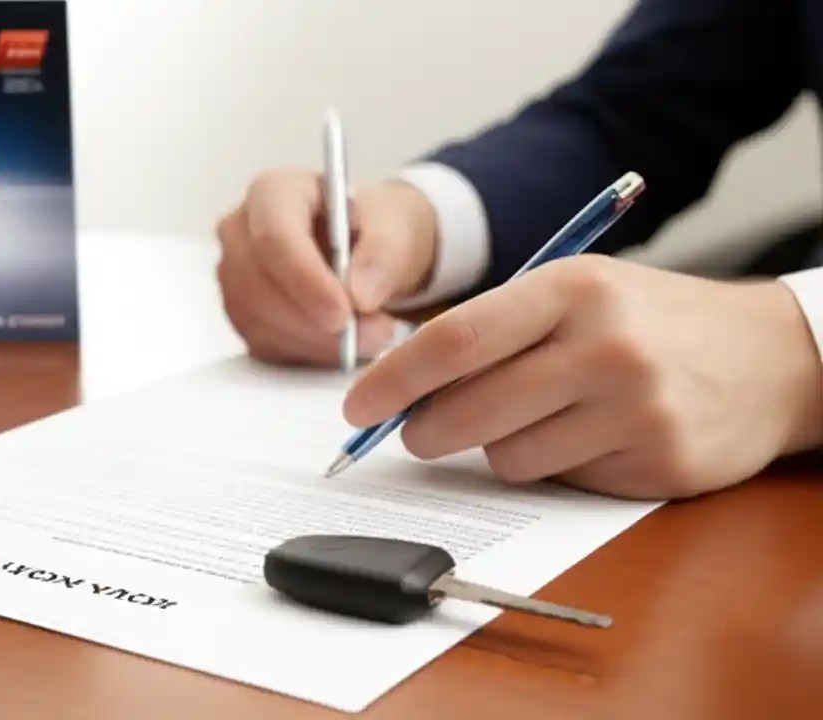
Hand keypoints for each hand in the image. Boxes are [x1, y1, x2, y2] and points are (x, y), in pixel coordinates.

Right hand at [216, 169, 437, 365]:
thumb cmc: (371, 228)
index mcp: (272, 193)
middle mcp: (240, 233)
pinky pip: (266, 345)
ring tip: (371, 337)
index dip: (305, 280)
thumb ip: (384, 253)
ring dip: (318, 343)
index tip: (344, 312)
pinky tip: (344, 343)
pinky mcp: (241, 316)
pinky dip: (310, 353)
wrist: (363, 249)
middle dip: (315, 322)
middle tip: (374, 334)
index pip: (273, 238)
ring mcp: (234, 278)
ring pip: (260, 323)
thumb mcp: (394, 226)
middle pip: (258, 287)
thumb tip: (361, 295)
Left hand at [343, 255, 822, 499]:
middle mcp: (605, 346)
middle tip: (414, 431)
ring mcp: (635, 409)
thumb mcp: (578, 292)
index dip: (393, 378)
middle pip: (469, 409)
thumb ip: (494, 330)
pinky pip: (559, 481)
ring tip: (539, 416)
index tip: (355, 405)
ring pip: (508, 456)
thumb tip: (401, 386)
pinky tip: (586, 436)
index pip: (456, 338)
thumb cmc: (648, 321)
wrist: (769, 357)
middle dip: (423, 429)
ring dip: (498, 447)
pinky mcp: (657, 463)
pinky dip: (551, 465)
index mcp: (573, 288)